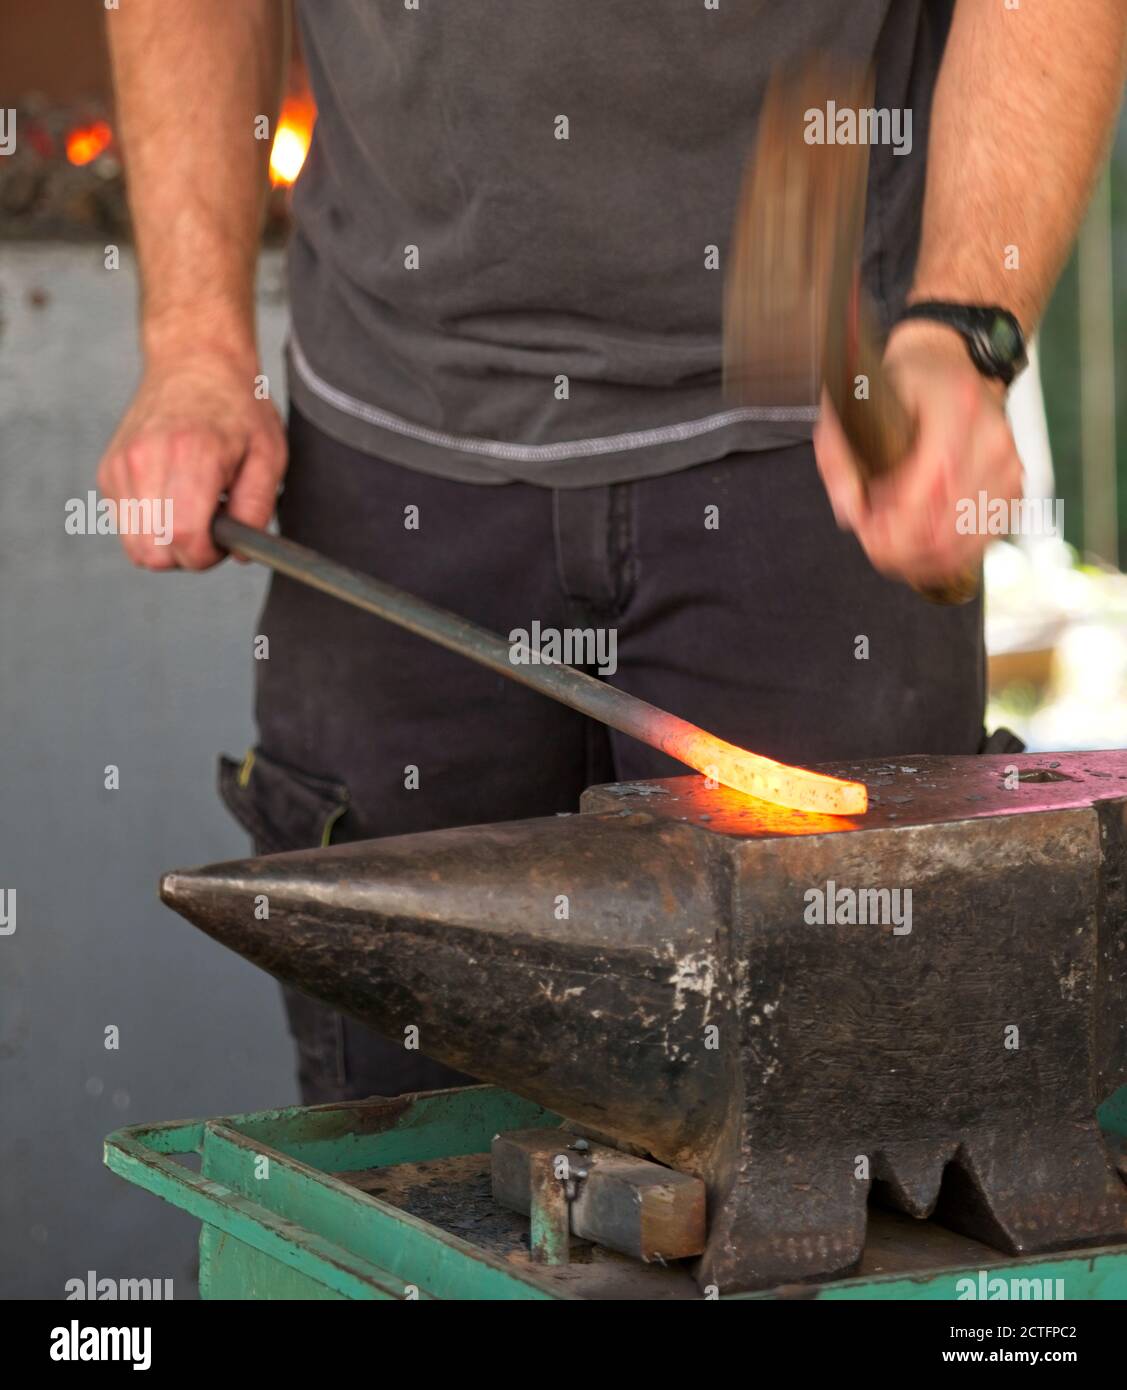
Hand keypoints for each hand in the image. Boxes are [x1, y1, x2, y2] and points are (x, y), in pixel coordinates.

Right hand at [96, 344, 285, 569]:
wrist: (194, 361)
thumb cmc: (237, 408)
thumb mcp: (269, 455)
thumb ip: (257, 508)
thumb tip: (240, 552)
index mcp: (190, 454)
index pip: (183, 538)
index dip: (207, 556)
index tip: (224, 540)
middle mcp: (145, 460)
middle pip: (154, 552)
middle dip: (187, 555)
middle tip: (212, 526)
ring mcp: (120, 465)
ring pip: (136, 547)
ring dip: (167, 544)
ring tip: (194, 510)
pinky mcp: (108, 470)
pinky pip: (127, 526)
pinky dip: (151, 526)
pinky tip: (173, 497)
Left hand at [813, 319, 1022, 589]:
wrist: (951, 364)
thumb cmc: (899, 385)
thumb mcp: (853, 408)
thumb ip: (839, 461)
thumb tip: (852, 515)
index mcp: (954, 410)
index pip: (928, 493)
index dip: (891, 529)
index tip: (865, 530)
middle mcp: (990, 439)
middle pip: (944, 530)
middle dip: (900, 550)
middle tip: (874, 542)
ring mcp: (1008, 465)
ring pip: (962, 545)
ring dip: (921, 558)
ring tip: (895, 544)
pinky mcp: (1015, 486)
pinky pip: (980, 541)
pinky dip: (946, 553)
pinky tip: (923, 543)